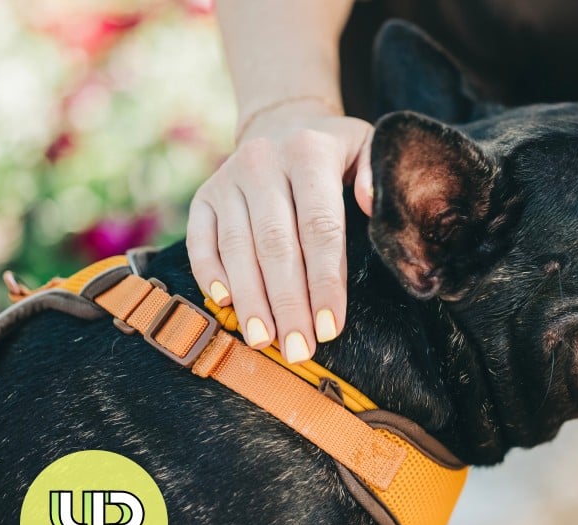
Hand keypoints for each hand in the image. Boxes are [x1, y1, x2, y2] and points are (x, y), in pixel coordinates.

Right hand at [187, 99, 373, 362]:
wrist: (283, 121)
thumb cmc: (336, 151)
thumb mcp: (368, 146)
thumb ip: (376, 172)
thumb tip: (371, 204)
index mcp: (309, 153)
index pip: (320, 228)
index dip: (324, 281)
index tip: (331, 326)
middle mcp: (263, 163)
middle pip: (276, 246)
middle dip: (288, 303)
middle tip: (298, 349)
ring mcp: (228, 178)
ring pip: (237, 248)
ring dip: (250, 299)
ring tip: (265, 341)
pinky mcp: (203, 195)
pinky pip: (202, 239)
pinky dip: (210, 274)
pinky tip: (227, 306)